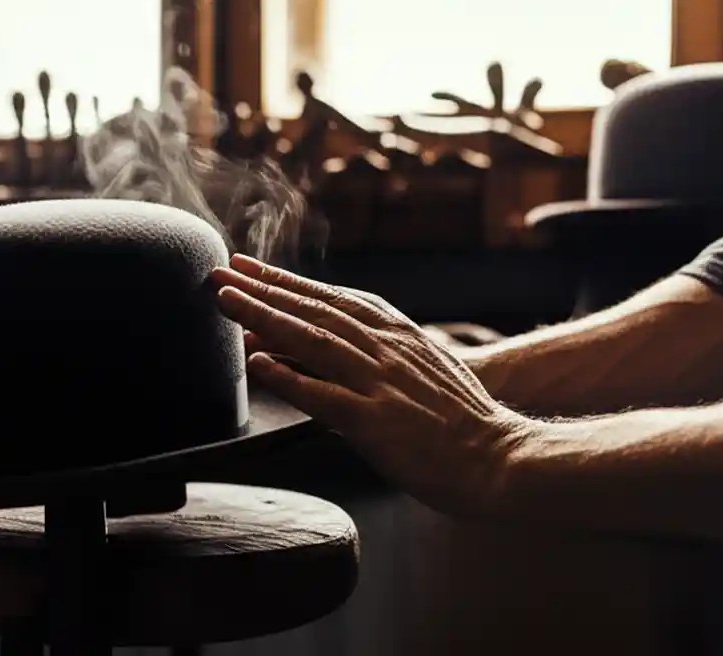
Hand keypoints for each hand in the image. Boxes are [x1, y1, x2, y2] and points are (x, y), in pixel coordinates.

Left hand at [211, 254, 540, 516]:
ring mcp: (380, 384)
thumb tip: (341, 347)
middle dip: (263, 288)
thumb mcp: (425, 370)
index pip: (333, 298)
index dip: (287, 281)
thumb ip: (383, 355)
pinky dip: (288, 377)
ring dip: (265, 317)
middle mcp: (386, 350)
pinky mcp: (376, 422)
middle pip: (314, 310)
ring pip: (312, 340)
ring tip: (225, 301)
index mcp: (398, 335)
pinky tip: (257, 363)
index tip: (249, 266)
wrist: (502, 457)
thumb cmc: (463, 421)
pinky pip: (324, 395)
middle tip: (220, 270)